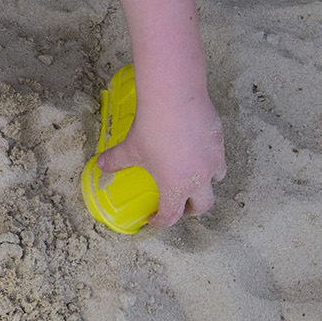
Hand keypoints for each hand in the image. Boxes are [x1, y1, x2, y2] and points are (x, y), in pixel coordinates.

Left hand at [96, 90, 224, 228]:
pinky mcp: (220, 140)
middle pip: (203, 205)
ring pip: (217, 179)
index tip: (155, 219)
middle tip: (181, 206)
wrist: (175, 99)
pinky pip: (218, 155)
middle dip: (192, 210)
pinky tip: (198, 147)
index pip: (172, 215)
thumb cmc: (152, 128)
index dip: (161, 221)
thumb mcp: (130, 147)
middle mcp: (199, 177)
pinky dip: (210, 158)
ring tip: (193, 175)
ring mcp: (213, 159)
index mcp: (176, 186)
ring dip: (206, 183)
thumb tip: (101, 165)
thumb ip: (116, 160)